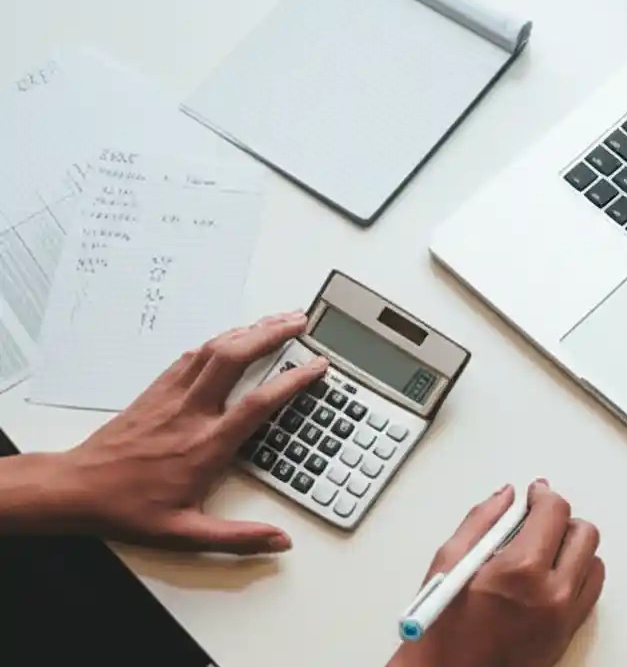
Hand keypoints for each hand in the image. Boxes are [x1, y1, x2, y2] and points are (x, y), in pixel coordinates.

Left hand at [27, 312, 326, 553]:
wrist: (75, 490)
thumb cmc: (127, 509)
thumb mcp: (185, 534)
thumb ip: (238, 538)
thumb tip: (278, 540)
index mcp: (206, 445)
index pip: (259, 403)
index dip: (293, 380)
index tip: (317, 367)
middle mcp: (191, 413)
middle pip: (236, 357)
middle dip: (271, 333)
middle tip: (299, 322)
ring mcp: (172, 398)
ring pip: (214, 349)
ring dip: (247, 330)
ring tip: (274, 320)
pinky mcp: (155, 392)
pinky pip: (192, 356)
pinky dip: (217, 341)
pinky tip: (229, 338)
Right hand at [389, 481, 605, 666]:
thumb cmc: (442, 631)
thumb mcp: (449, 563)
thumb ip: (482, 521)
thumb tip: (505, 496)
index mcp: (520, 570)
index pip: (554, 511)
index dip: (543, 495)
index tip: (534, 494)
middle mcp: (551, 593)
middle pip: (583, 533)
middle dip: (560, 520)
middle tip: (537, 521)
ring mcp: (563, 616)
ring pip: (592, 560)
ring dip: (571, 547)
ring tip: (542, 551)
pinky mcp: (567, 633)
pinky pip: (590, 590)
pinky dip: (577, 575)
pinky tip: (549, 575)